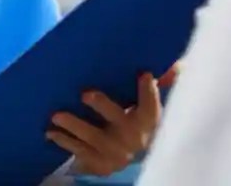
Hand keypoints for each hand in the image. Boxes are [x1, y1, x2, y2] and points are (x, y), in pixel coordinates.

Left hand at [47, 70, 167, 176]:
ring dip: (74, 125)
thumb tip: (178, 65)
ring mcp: (115, 152)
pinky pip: (80, 152)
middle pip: (117, 118)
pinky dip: (65, 142)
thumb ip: (163, 85)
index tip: (143, 74)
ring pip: (93, 137)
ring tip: (57, 116)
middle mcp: (133, 136)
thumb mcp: (155, 106)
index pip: (151, 101)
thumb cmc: (143, 123)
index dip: (148, 89)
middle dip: (102, 106)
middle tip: (86, 94)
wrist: (139, 160)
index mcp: (149, 118)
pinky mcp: (101, 164)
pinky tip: (51, 133)